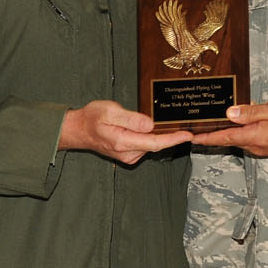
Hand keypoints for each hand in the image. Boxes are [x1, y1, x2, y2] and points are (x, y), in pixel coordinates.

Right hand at [59, 101, 191, 164]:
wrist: (80, 130)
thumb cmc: (92, 118)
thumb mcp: (109, 111)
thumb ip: (130, 118)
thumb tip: (149, 124)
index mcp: (123, 142)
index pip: (155, 142)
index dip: (173, 139)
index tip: (187, 135)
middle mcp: (127, 153)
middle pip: (156, 144)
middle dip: (170, 136)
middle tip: (182, 124)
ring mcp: (128, 156)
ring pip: (151, 145)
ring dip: (158, 135)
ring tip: (156, 122)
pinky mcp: (129, 155)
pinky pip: (145, 145)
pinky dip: (151, 138)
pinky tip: (147, 128)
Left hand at [192, 99, 267, 156]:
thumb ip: (252, 112)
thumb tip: (230, 113)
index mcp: (255, 136)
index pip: (223, 137)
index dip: (206, 137)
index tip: (191, 137)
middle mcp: (256, 146)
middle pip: (229, 139)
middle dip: (214, 132)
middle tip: (200, 123)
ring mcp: (262, 148)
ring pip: (239, 138)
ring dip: (230, 130)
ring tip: (219, 118)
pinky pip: (249, 138)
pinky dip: (242, 130)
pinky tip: (245, 119)